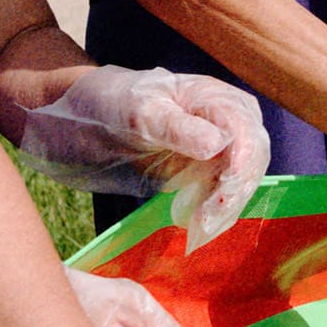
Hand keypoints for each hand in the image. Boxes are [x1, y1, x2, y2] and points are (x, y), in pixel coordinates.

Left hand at [19, 66, 269, 250]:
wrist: (76, 117)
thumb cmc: (108, 101)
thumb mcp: (138, 111)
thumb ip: (177, 127)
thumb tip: (217, 145)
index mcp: (215, 98)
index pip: (246, 132)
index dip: (243, 163)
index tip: (224, 192)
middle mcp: (223, 122)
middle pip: (250, 159)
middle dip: (236, 191)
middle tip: (208, 220)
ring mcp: (213, 148)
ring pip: (237, 181)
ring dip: (224, 207)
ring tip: (199, 229)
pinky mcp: (197, 171)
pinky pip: (216, 194)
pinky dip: (211, 211)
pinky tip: (194, 225)